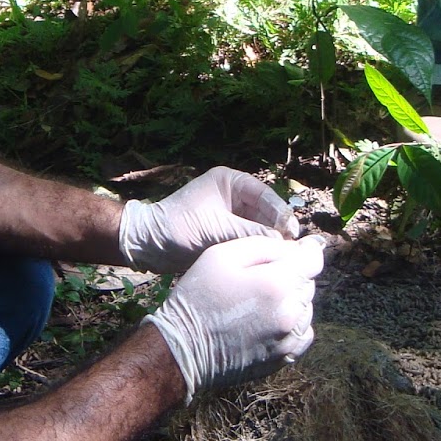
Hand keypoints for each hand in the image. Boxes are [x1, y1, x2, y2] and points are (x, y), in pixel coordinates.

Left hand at [118, 166, 299, 272]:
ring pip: (259, 226)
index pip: (265, 195)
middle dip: (277, 228)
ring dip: (269, 239)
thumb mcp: (217, 229)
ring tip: (283, 255)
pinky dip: (256, 247)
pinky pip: (248, 237)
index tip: (292, 232)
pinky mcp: (225, 231)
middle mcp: (233, 194)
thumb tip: (283, 242)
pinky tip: (267, 259)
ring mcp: (230, 213)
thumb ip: (251, 233)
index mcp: (230, 181)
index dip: (281, 214)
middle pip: (266, 211)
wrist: (148, 244)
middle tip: (292, 248)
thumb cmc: (179, 227)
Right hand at [144, 234, 325, 401]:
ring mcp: (289, 339)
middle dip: (292, 275)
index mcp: (277, 283)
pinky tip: (270, 321)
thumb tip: (295, 246)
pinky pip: (303, 334)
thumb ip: (265, 245)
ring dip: (292, 301)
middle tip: (260, 279)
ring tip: (261, 302)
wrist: (183, 349)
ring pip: (307, 308)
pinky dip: (293, 324)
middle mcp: (290, 312)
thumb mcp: (222, 255)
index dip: (304, 251)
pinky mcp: (284, 357)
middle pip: (309, 283)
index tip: (292, 251)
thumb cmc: (199, 296)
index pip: (314, 259)